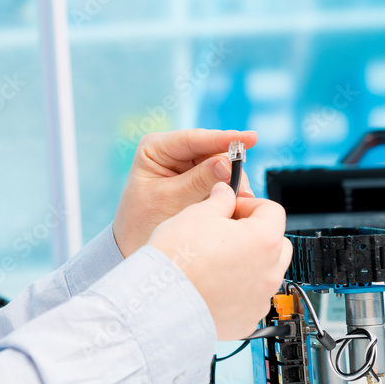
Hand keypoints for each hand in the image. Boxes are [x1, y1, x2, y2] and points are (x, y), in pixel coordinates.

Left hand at [113, 129, 256, 257]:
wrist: (135, 245)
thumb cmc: (143, 223)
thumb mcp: (170, 200)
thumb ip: (199, 181)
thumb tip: (227, 164)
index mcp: (155, 148)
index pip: (193, 139)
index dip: (223, 139)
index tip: (250, 138)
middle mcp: (172, 151)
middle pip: (211, 150)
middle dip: (231, 168)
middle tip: (245, 192)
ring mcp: (186, 165)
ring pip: (221, 165)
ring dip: (232, 182)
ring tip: (240, 203)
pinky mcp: (197, 180)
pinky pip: (220, 179)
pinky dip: (229, 191)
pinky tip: (236, 204)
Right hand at [148, 183, 291, 340]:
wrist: (158, 303)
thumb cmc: (176, 260)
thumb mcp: (196, 214)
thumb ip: (219, 200)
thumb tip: (225, 194)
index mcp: (263, 240)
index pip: (272, 211)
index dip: (250, 205)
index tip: (232, 209)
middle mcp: (269, 272)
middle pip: (276, 244)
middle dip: (257, 236)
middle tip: (227, 235)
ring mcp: (260, 300)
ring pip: (265, 274)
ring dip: (250, 265)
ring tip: (217, 263)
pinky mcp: (247, 321)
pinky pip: (251, 301)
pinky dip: (239, 293)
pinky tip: (214, 288)